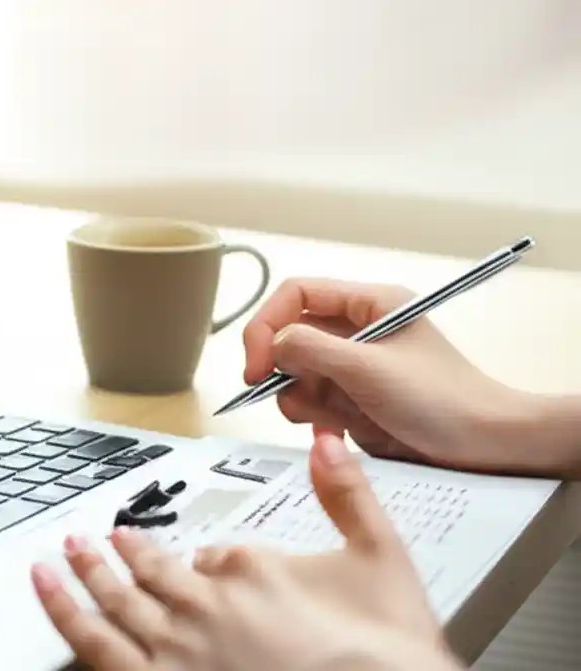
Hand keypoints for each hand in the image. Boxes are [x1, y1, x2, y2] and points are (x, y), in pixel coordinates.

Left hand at [31, 435, 462, 670]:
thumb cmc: (388, 654)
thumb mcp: (383, 558)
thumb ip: (349, 496)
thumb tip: (326, 441)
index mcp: (250, 568)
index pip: (213, 556)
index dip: (209, 562)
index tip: (202, 561)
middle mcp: (204, 605)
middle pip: (150, 572)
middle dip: (119, 553)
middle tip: (94, 538)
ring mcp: (178, 649)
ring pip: (115, 602)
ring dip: (83, 574)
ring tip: (61, 555)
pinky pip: (97, 647)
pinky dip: (65, 615)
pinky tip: (47, 594)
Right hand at [241, 278, 544, 473]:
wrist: (483, 445)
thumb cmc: (439, 399)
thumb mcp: (369, 368)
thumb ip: (312, 349)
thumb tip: (271, 346)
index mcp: (368, 304)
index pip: (295, 295)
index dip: (267, 325)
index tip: (256, 365)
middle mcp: (357, 329)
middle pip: (289, 335)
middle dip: (281, 368)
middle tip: (282, 395)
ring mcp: (353, 366)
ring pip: (295, 372)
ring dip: (300, 397)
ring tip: (330, 419)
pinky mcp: (353, 398)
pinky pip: (311, 400)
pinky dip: (315, 416)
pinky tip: (338, 430)